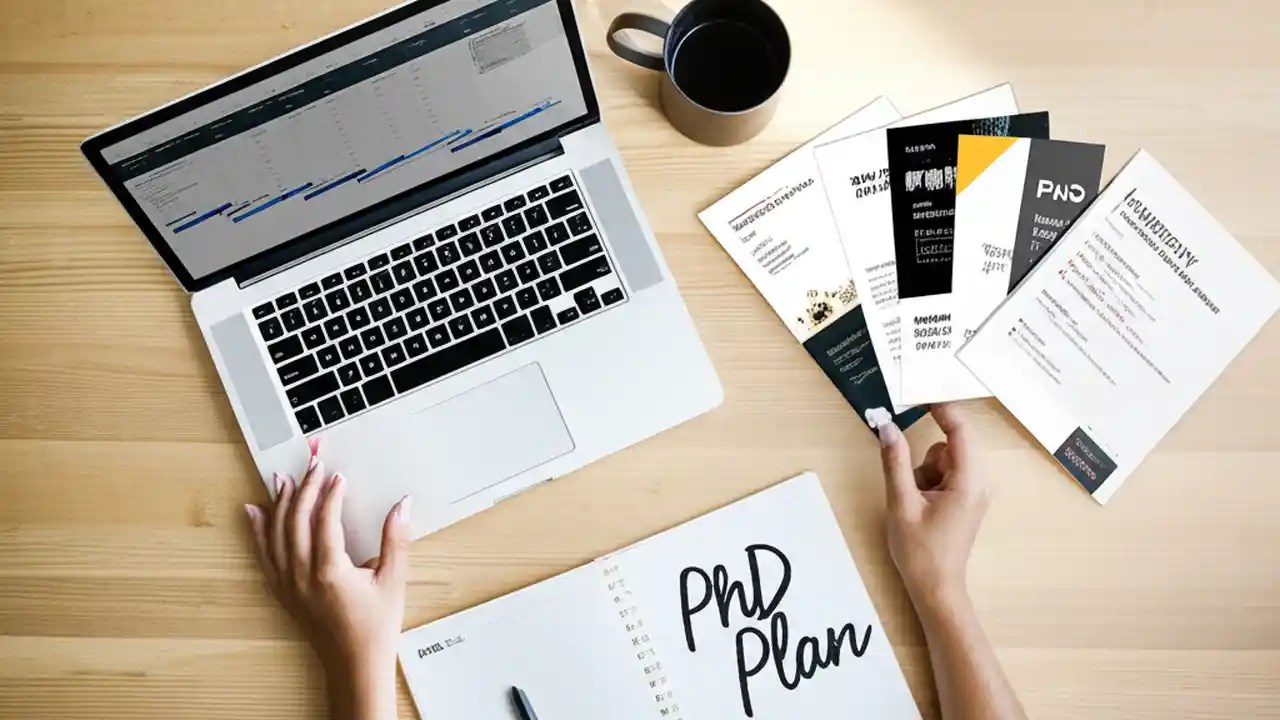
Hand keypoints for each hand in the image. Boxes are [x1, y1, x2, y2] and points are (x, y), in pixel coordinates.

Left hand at [243, 445, 410, 719]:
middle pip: (295, 520)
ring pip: (275, 534)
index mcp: (330, 571)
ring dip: (278, 504)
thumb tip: (402, 504)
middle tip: (311, 465)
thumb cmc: (376, 628)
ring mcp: (288, 584)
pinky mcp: (283, 592)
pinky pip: (264, 554)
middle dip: (303, 489)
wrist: (354, 665)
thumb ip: (396, 539)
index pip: (325, 519)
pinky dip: (259, 530)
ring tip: (281, 479)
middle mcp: (303, 575)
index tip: (338, 475)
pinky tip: (255, 512)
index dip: (331, 493)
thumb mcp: (393, 581)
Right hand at [877, 403, 988, 609]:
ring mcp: (975, 491)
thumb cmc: (920, 551)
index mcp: (968, 481)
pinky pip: (947, 473)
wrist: (936, 589)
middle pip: (951, 445)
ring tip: (915, 501)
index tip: (919, 396)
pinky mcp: (968, 499)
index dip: (942, 409)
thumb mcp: (901, 503)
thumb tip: (886, 426)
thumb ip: (894, 461)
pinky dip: (930, 481)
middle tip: (908, 482)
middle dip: (924, 457)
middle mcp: (979, 482)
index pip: (960, 430)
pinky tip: (921, 505)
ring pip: (945, 459)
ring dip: (924, 471)